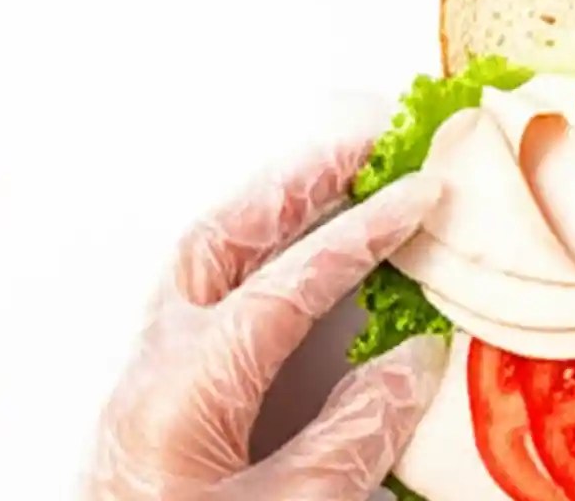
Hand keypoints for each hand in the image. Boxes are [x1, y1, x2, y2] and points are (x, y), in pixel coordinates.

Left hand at [83, 134, 446, 499]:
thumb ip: (359, 431)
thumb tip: (417, 359)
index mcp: (185, 389)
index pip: (288, 282)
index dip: (363, 233)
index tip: (420, 193)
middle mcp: (158, 364)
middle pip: (222, 238)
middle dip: (297, 182)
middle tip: (365, 143)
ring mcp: (154, 374)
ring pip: (204, 258)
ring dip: (271, 207)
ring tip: (335, 174)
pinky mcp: (165, 394)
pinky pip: (206, 292)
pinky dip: (255, 252)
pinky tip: (293, 250)